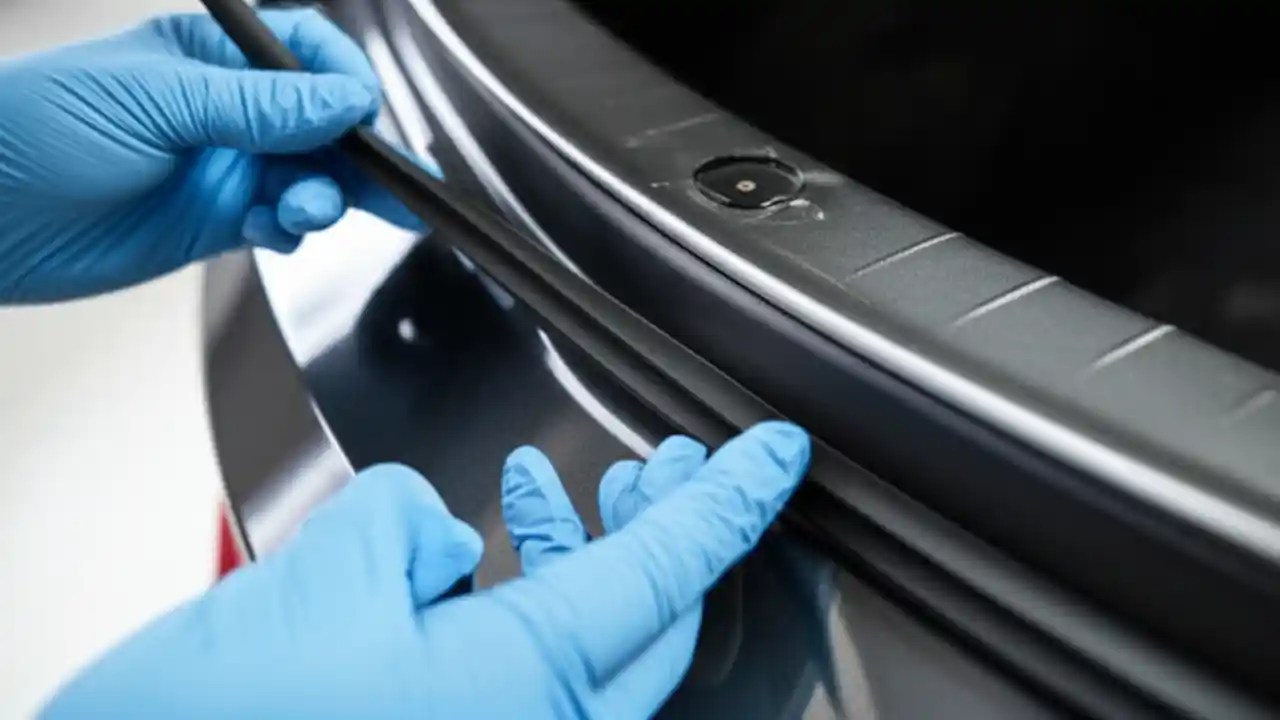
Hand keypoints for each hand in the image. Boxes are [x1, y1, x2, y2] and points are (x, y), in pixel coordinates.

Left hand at [0, 9, 423, 301]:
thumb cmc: (34, 129)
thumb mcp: (157, 101)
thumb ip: (259, 107)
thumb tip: (345, 100)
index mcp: (212, 59)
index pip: (307, 56)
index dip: (345, 83)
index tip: (362, 115)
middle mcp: (227, 112)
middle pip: (324, 126)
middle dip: (359, 156)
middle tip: (394, 187)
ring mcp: (225, 169)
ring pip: (311, 181)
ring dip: (325, 199)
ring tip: (304, 211)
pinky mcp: (217, 224)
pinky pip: (282, 226)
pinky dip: (291, 232)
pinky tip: (272, 231)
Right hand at [41, 422, 809, 719]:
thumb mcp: (318, 581)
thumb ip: (409, 525)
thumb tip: (445, 537)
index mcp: (525, 691)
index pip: (670, 572)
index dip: (731, 501)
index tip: (775, 458)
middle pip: (648, 623)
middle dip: (654, 526)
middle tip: (660, 462)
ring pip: (586, 656)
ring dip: (575, 563)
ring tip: (550, 488)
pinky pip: (527, 685)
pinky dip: (518, 614)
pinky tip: (478, 566)